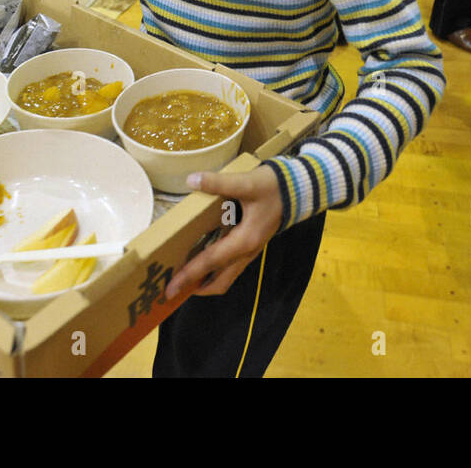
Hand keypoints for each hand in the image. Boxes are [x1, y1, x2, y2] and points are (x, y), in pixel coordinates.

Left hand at [166, 166, 282, 298]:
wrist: (301, 188)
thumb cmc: (274, 187)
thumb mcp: (246, 182)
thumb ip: (218, 183)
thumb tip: (191, 181)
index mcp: (244, 241)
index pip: (211, 262)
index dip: (189, 275)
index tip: (170, 288)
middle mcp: (247, 252)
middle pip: (220, 281)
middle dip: (196, 287)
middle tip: (173, 289)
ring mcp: (250, 250)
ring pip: (226, 275)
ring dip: (205, 280)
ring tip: (184, 277)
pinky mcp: (251, 244)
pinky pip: (230, 265)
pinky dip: (214, 270)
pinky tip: (201, 258)